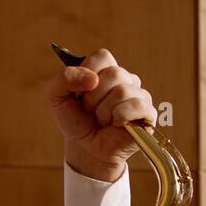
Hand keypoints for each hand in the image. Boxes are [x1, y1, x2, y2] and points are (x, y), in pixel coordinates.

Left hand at [46, 47, 156, 180]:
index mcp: (106, 70)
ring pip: (123, 91)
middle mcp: (126, 79)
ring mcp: (139, 95)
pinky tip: (116, 124)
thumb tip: (92, 79)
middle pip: (114, 73)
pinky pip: (137, 105)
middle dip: (93, 98)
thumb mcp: (57, 98)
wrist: (86, 149)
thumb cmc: (76, 121)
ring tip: (102, 120)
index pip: (102, 56)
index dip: (87, 74)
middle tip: (90, 111)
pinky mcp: (148, 113)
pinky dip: (120, 117)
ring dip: (104, 111)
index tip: (80, 93)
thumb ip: (64, 79)